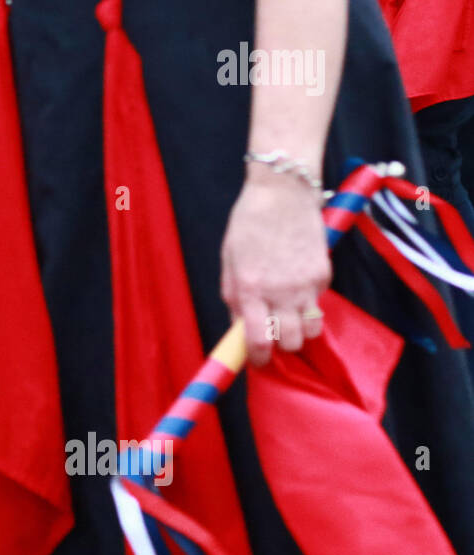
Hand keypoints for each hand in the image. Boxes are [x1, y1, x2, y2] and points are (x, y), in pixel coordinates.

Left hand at [220, 171, 329, 366]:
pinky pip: (318, 303)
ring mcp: (307, 284)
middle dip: (281, 346)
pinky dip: (309, 303)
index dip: (258, 358)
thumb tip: (240, 327)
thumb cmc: (249, 225)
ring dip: (300, 331)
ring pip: (311, 331)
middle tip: (273, 336)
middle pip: (290, 343)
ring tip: (288, 317)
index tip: (258, 361)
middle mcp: (281, 291)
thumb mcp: (230, 261)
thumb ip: (235, 297)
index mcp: (251, 288)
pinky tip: (298, 285)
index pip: (258, 340)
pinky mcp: (324, 274)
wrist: (283, 193)